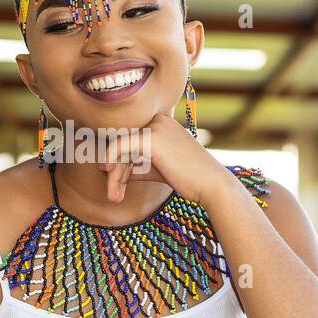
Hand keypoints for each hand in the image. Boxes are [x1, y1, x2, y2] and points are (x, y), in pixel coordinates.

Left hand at [97, 112, 234, 207]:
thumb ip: (136, 165)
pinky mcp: (151, 137)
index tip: (118, 185)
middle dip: (116, 171)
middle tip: (112, 195)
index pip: (132, 141)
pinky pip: (120, 146)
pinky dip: (111, 161)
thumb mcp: (156, 168)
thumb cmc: (187, 178)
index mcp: (162, 123)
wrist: (210, 184)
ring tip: (113, 197)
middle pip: (125, 144)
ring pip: (121, 148)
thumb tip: (108, 169)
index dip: (121, 164)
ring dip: (114, 174)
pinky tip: (107, 174)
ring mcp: (155, 126)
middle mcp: (158, 120)